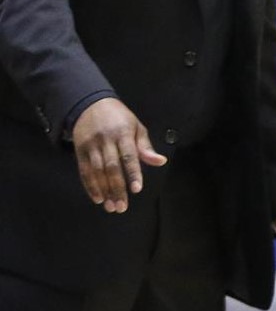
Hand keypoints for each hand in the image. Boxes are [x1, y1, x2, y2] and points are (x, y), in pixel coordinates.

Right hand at [71, 98, 166, 213]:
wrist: (90, 104)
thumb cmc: (119, 118)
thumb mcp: (136, 127)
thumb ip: (145, 147)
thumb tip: (161, 161)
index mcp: (123, 133)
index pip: (129, 156)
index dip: (133, 173)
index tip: (137, 189)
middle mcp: (105, 140)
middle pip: (111, 167)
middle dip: (117, 188)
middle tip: (122, 207)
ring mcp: (91, 145)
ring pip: (97, 171)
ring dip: (104, 190)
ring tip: (111, 206)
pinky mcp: (79, 150)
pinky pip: (84, 170)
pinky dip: (90, 185)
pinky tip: (97, 198)